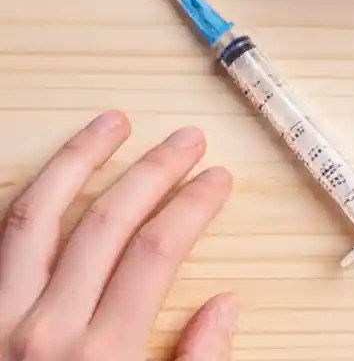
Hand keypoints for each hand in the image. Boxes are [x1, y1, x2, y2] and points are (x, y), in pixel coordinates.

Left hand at [0, 112, 234, 360]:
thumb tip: (223, 307)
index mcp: (105, 354)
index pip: (156, 252)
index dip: (192, 206)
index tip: (216, 179)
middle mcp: (47, 328)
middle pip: (106, 223)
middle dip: (154, 171)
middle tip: (186, 140)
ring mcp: (0, 319)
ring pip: (36, 218)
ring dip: (78, 160)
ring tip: (112, 124)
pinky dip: (26, 200)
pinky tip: (50, 176)